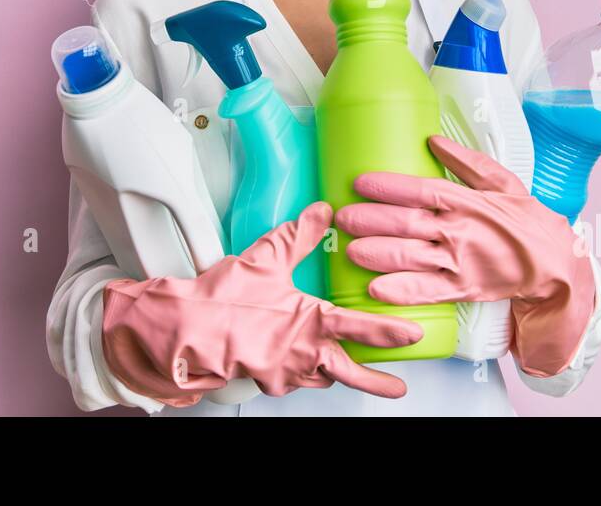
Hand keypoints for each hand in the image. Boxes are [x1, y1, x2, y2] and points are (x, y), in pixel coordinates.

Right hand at [101, 201, 423, 406]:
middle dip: (377, 382)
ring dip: (330, 371)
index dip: (391, 331)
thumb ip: (299, 235)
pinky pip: (288, 377)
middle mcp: (304, 354)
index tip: (413, 333)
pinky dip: (296, 370)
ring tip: (337, 364)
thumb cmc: (224, 302)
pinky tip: (291, 357)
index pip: (362, 328)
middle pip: (350, 372)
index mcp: (311, 323)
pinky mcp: (263, 382)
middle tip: (397, 388)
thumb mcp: (266, 258)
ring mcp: (283, 373)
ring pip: (318, 375)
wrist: (187, 334)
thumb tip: (323, 212)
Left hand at [335, 134, 595, 377]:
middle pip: (406, 224)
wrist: (554, 262)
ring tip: (349, 249)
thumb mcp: (502, 182)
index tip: (360, 183)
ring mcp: (461, 262)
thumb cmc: (524, 218)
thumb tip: (432, 139)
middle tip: (342, 217)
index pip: (420, 190)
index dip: (387, 186)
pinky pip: (428, 291)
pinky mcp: (464, 288)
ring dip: (376, 254)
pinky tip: (376, 289)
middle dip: (369, 220)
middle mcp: (460, 230)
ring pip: (410, 257)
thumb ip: (466, 162)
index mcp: (467, 200)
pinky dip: (402, 291)